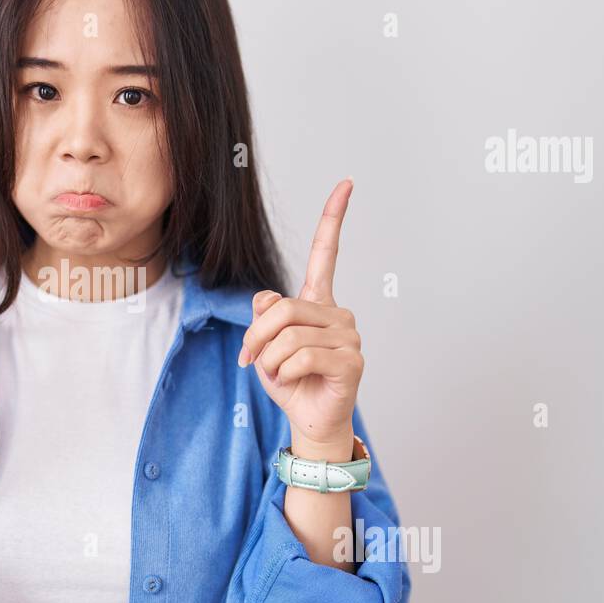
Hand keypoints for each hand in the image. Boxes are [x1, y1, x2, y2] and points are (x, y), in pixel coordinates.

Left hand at [238, 178, 362, 452]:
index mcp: (317, 301)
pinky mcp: (352, 360)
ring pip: (287, 337)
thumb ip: (263, 315)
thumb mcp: (263, 343)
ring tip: (279, 374)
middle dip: (256, 338)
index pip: (325, 253)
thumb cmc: (289, 380)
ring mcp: (349, 335)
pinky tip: (294, 381)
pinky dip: (284, 373)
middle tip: (251, 359)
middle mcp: (338, 313)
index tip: (347, 183)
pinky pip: (301, 357)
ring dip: (269, 361)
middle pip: (282, 308)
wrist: (308, 419)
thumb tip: (268, 300)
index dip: (334, 217)